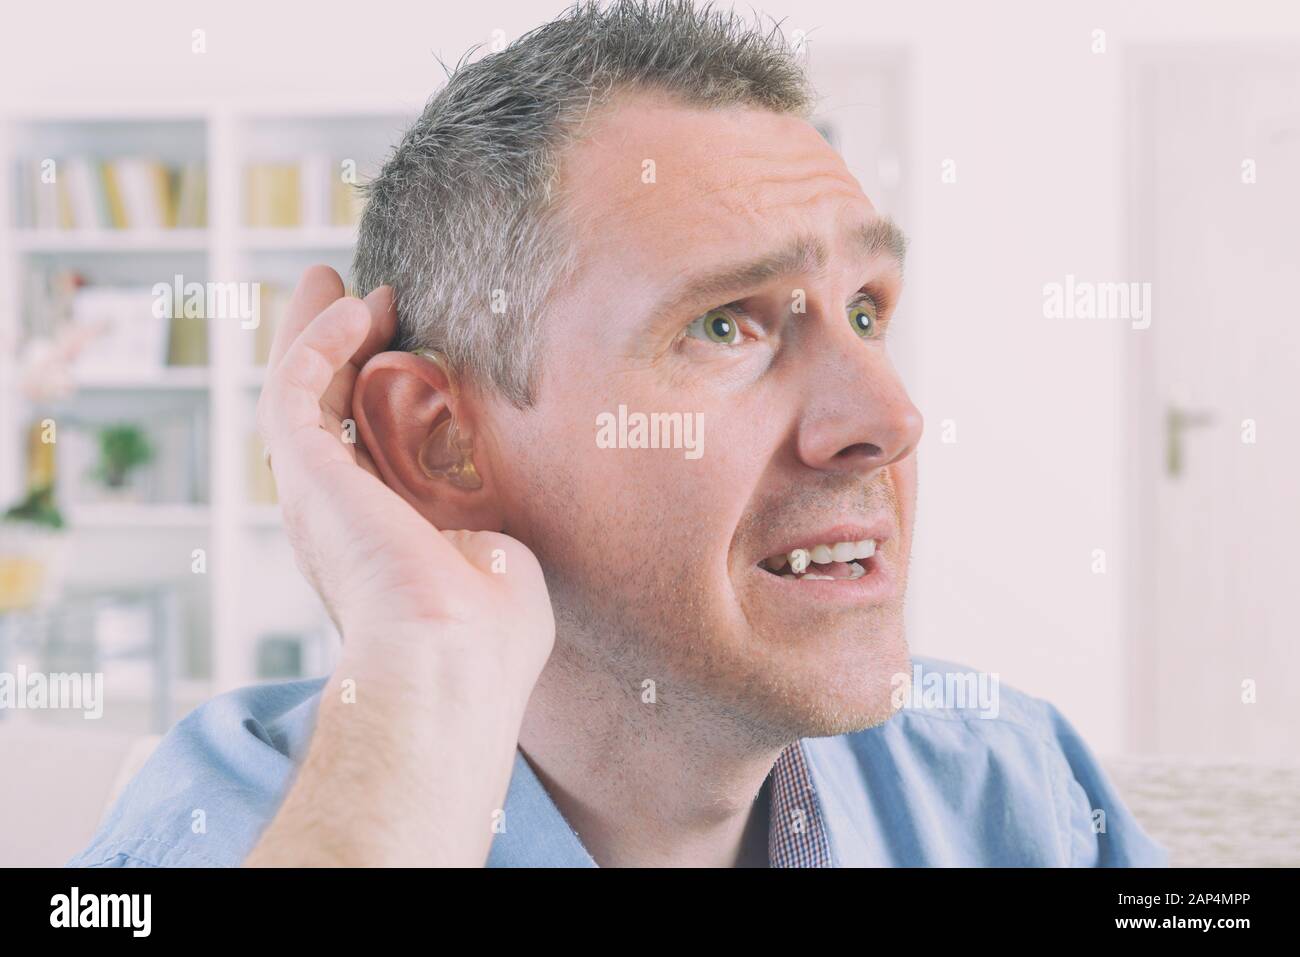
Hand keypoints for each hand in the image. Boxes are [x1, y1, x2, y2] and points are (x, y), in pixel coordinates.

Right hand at [255, 265, 554, 690]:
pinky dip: (318, 343)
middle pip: (319, 417)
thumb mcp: (497, 567)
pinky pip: (295, 391)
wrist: (452, 662)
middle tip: (342, 297)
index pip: (362, 455)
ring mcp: (316, 497)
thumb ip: (486, 539)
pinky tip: (354, 309)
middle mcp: (338, 518)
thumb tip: (489, 530)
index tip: (399, 345)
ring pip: (294, 396)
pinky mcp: (307, 475)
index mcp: (381, 540)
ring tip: (335, 284)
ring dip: (314, 335)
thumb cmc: (489, 639)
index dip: (371, 398)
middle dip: (328, 355)